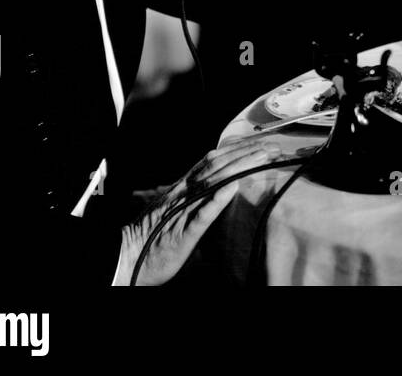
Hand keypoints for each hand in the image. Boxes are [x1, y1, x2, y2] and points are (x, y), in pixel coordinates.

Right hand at [113, 137, 283, 285]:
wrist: (129, 258)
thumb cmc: (157, 239)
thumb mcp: (180, 212)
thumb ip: (200, 197)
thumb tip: (226, 184)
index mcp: (185, 187)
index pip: (214, 160)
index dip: (238, 149)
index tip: (261, 142)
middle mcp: (184, 192)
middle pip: (218, 164)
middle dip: (246, 152)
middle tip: (273, 146)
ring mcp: (183, 209)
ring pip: (213, 181)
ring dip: (239, 166)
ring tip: (262, 157)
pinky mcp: (184, 231)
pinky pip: (201, 212)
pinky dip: (217, 198)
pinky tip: (232, 187)